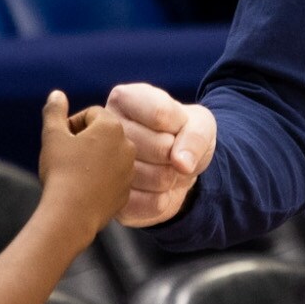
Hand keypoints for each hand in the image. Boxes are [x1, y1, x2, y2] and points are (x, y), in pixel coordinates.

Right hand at [37, 90, 134, 236]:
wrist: (71, 215)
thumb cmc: (61, 171)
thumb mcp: (52, 136)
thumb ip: (54, 111)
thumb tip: (57, 94)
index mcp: (112, 126)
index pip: (91, 115)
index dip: (72, 125)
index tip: (61, 141)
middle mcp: (127, 146)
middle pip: (102, 135)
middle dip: (85, 142)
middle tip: (67, 157)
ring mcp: (129, 171)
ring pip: (108, 157)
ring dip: (93, 160)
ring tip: (74, 174)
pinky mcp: (126, 192)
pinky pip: (111, 178)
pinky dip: (99, 180)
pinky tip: (82, 189)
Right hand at [105, 83, 215, 227]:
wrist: (174, 165)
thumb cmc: (182, 134)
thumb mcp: (200, 124)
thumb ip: (196, 136)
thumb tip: (181, 164)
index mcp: (123, 99)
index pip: (160, 114)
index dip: (181, 126)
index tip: (176, 127)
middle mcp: (106, 131)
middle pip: (158, 148)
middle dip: (175, 154)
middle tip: (169, 153)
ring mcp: (104, 169)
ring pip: (155, 178)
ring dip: (170, 177)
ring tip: (161, 168)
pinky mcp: (113, 201)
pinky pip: (150, 204)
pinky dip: (163, 199)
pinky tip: (154, 188)